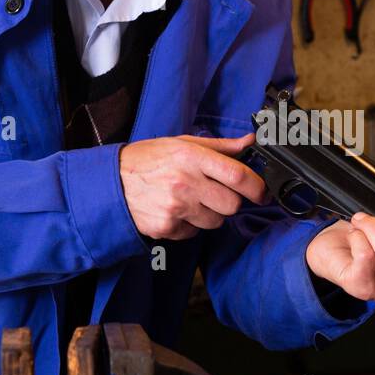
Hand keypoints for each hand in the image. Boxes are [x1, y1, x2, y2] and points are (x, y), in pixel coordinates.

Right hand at [119, 132, 267, 239]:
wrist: (111, 183)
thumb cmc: (148, 160)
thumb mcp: (182, 144)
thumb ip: (220, 147)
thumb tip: (249, 141)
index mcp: (192, 157)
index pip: (238, 176)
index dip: (257, 187)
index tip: (262, 192)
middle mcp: (186, 182)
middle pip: (232, 204)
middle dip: (230, 201)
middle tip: (215, 193)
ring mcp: (176, 207)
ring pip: (216, 222)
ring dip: (210, 214)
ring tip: (190, 200)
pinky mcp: (168, 227)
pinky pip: (194, 233)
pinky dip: (189, 226)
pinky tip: (175, 211)